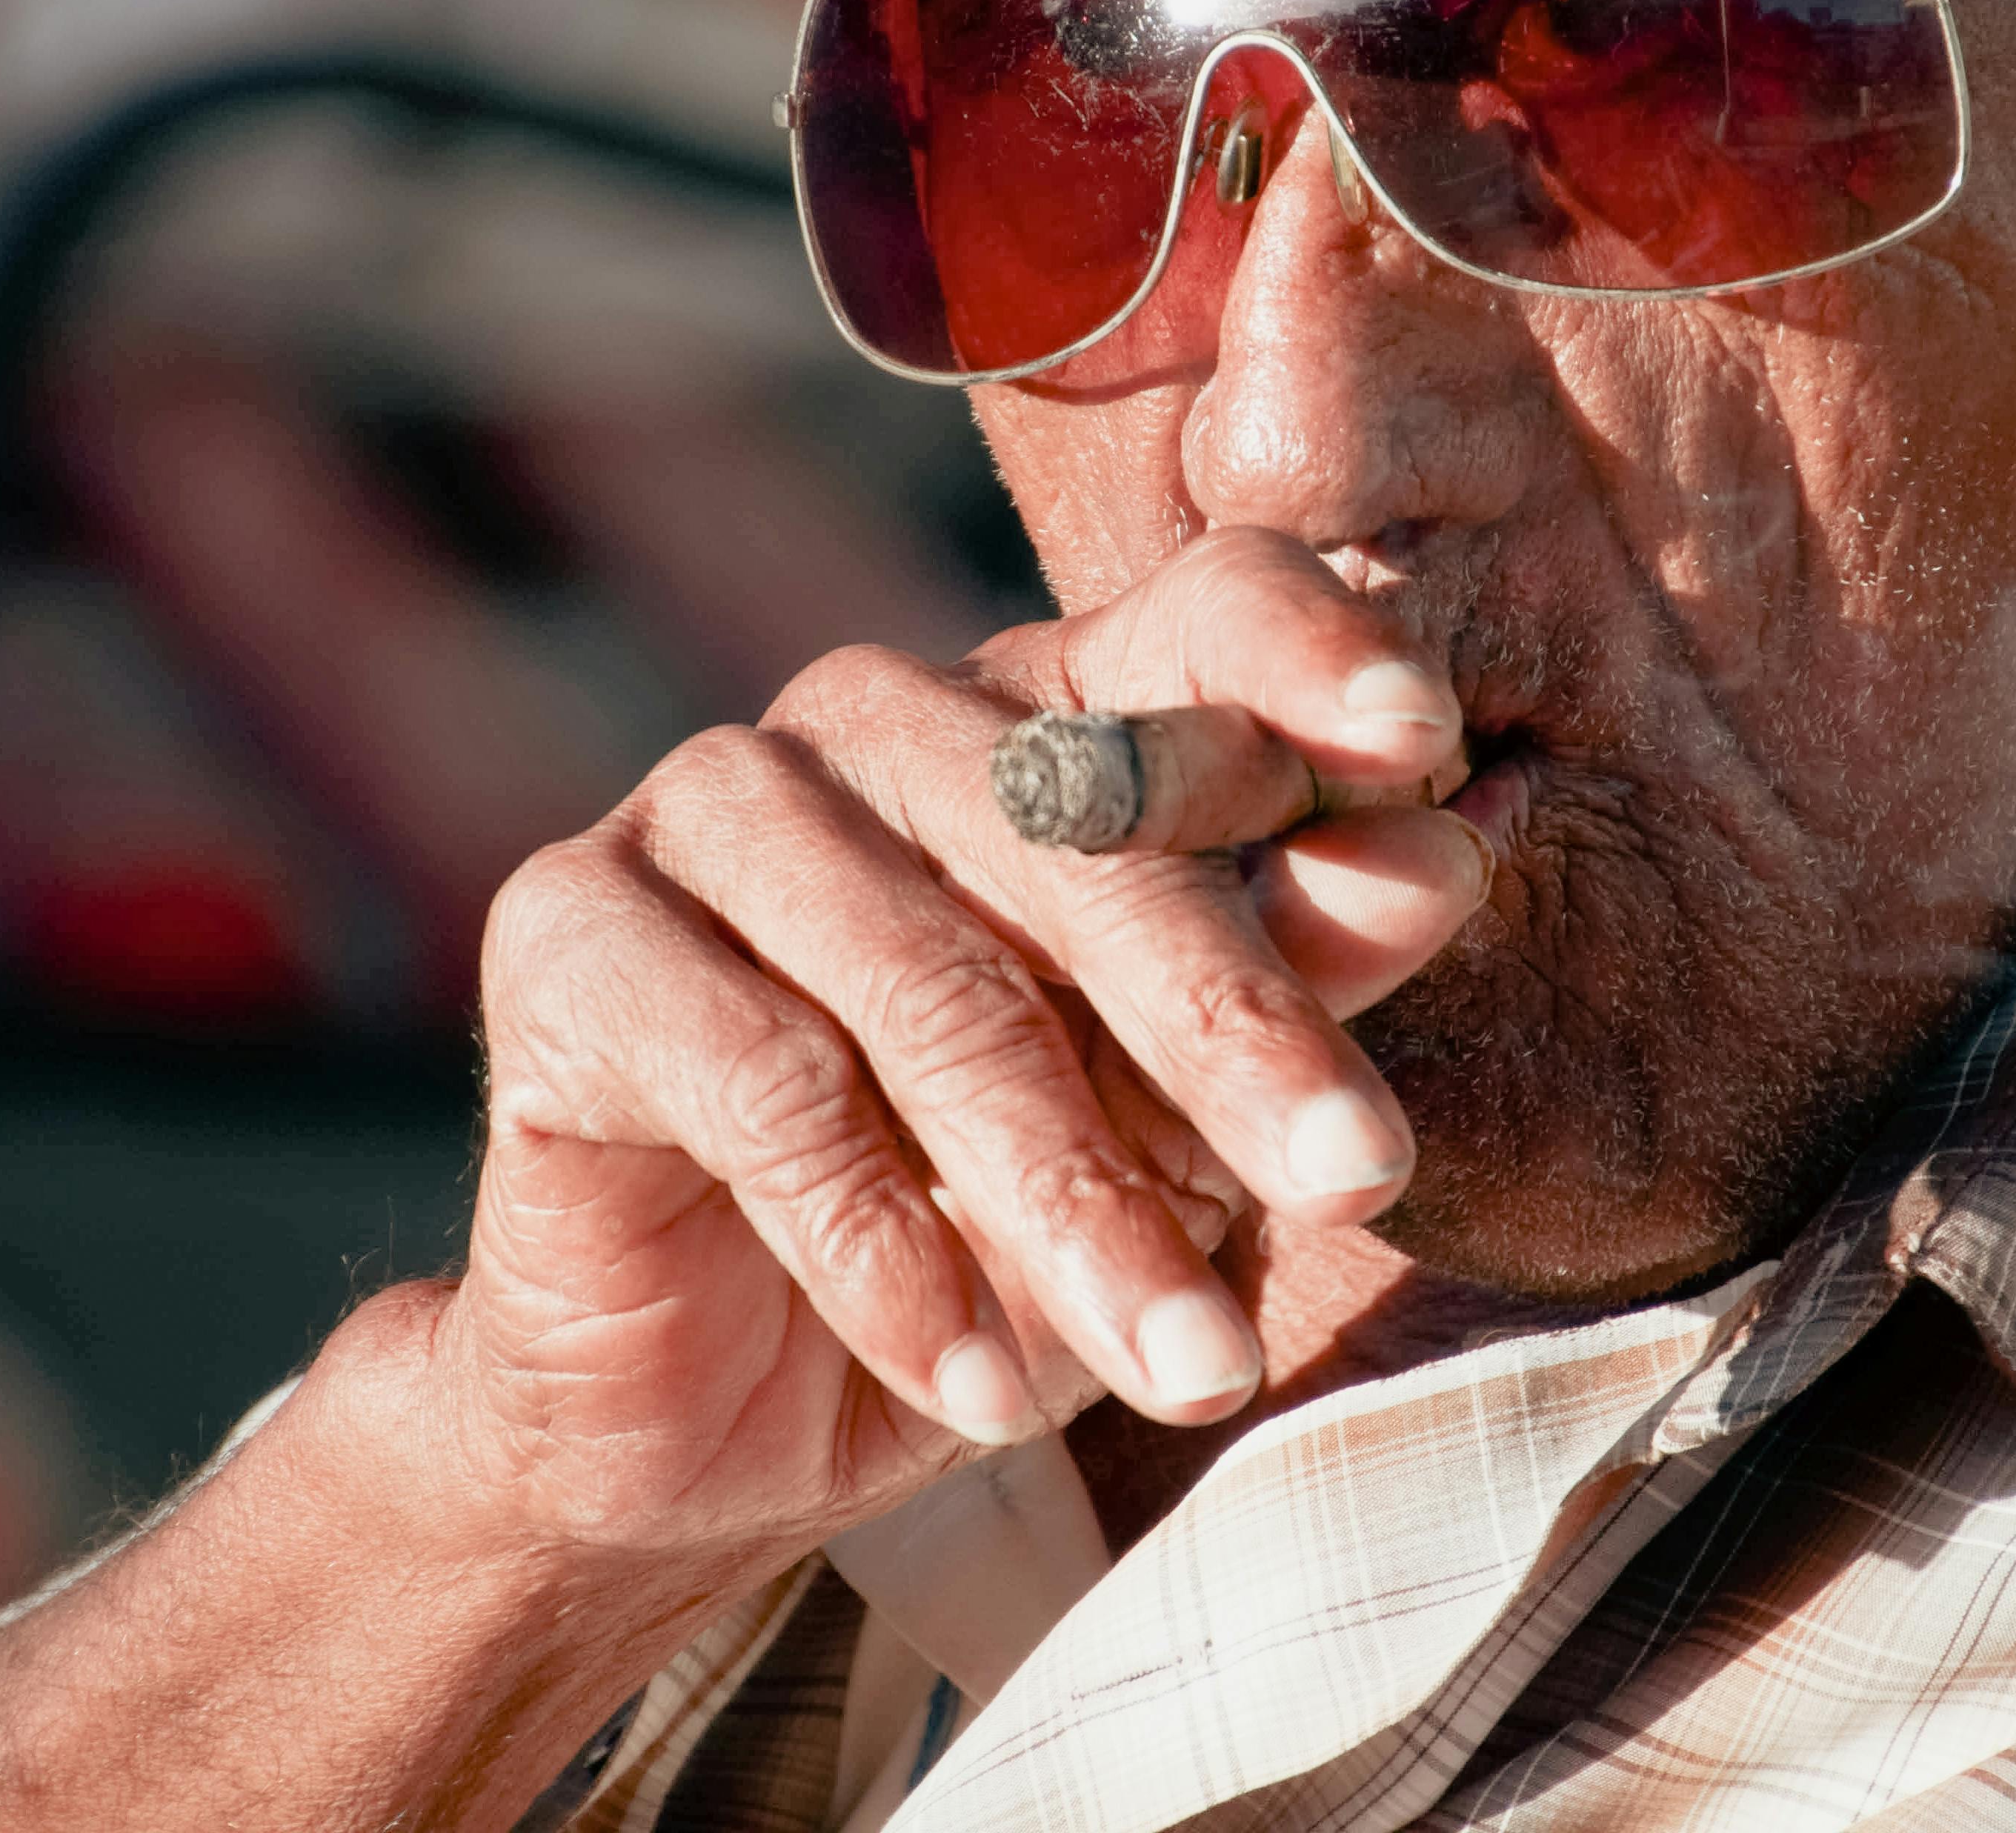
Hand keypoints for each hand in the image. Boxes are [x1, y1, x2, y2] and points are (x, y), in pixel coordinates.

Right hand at [432, 525, 1490, 1569]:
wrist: (724, 1402)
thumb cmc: (1001, 1222)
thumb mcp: (1189, 1124)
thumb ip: (1303, 976)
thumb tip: (1447, 852)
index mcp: (1054, 711)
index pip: (1199, 612)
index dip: (1307, 659)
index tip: (1427, 742)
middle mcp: (886, 718)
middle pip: (1085, 830)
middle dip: (1235, 1026)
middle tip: (1360, 1178)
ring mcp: (714, 803)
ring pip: (932, 988)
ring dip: (1074, 1201)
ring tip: (1194, 1367)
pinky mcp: (568, 932)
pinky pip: (762, 1088)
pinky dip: (887, 1256)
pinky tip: (978, 1385)